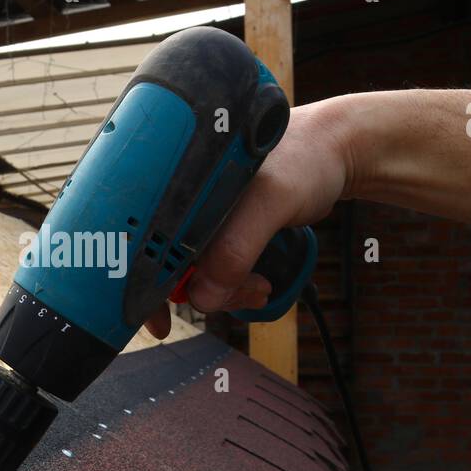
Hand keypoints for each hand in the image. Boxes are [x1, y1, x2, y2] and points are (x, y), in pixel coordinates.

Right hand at [144, 97, 351, 337]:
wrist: (334, 153)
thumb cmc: (304, 158)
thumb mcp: (271, 202)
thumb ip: (235, 250)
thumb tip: (202, 296)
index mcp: (175, 177)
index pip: (136, 236)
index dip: (139, 280)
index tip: (154, 317)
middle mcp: (179, 196)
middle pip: (161, 262)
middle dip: (194, 291)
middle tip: (236, 296)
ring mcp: (198, 213)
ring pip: (189, 271)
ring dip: (221, 291)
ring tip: (258, 287)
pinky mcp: (219, 227)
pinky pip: (211, 268)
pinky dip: (230, 284)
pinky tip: (255, 282)